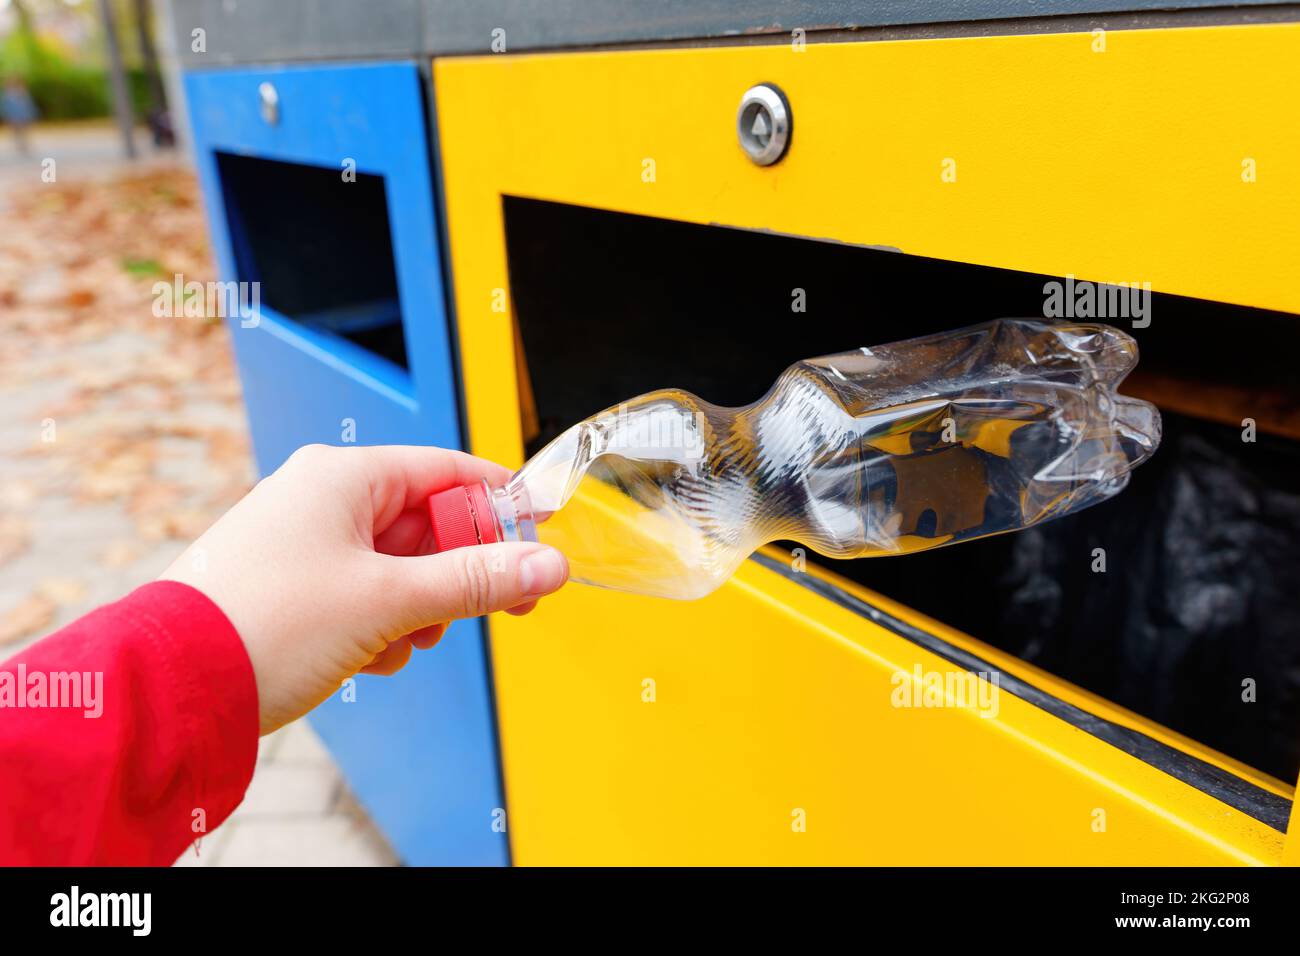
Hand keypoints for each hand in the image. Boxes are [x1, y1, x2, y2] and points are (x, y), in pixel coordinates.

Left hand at [159, 444, 567, 734]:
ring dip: (416, 607)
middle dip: (457, 572)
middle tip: (496, 606)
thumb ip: (477, 580)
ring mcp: (301, 542)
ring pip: (396, 565)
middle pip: (425, 522)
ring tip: (402, 641)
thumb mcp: (391, 602)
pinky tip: (366, 657)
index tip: (540, 532)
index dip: (500, 502)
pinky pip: (361, 592)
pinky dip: (378, 624)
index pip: (447, 469)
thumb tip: (550, 565)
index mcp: (342, 476)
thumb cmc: (267, 626)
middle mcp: (320, 498)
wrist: (170, 690)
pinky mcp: (290, 585)